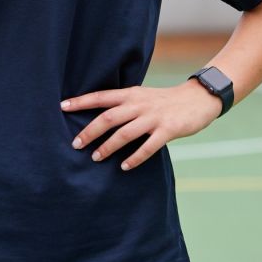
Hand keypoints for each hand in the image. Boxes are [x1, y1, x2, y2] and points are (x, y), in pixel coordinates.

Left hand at [60, 79, 223, 170]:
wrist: (199, 98)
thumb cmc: (165, 100)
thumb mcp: (142, 95)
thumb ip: (123, 104)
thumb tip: (98, 116)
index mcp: (131, 94)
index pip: (101, 96)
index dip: (81, 101)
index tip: (62, 106)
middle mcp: (139, 105)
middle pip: (109, 117)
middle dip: (90, 131)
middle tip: (75, 144)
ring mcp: (154, 118)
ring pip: (125, 133)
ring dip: (109, 146)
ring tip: (95, 157)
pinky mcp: (168, 130)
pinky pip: (148, 147)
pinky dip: (135, 157)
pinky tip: (124, 166)